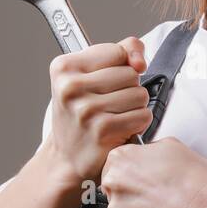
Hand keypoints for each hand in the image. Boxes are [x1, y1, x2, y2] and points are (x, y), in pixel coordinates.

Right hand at [45, 35, 152, 193]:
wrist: (66, 157)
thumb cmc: (80, 113)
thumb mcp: (90, 74)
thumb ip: (121, 52)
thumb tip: (139, 60)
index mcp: (64, 67)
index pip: (118, 51)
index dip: (122, 66)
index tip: (108, 80)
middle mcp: (71, 87)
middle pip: (131, 74)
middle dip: (129, 88)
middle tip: (108, 103)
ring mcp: (85, 109)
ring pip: (140, 94)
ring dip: (135, 107)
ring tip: (114, 116)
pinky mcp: (102, 130)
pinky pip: (142, 116)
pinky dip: (138, 123)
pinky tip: (120, 129)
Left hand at [100, 136, 206, 207]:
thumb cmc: (197, 182)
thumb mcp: (173, 147)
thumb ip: (149, 150)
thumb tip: (145, 155)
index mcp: (121, 160)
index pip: (115, 165)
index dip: (133, 172)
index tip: (145, 178)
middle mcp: (113, 185)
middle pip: (116, 189)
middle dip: (133, 193)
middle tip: (158, 196)